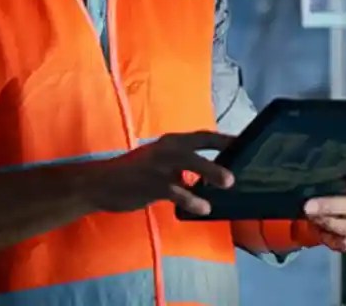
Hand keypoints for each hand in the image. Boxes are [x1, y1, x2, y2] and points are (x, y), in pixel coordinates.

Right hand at [78, 131, 234, 216]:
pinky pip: (175, 191)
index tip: (245, 142)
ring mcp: (158, 165)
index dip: (224, 139)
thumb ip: (182, 168)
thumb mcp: (159, 164)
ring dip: (210, 171)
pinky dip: (191, 200)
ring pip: (188, 164)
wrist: (100, 184)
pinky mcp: (151, 183)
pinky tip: (203, 208)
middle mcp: (166, 149)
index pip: (202, 137)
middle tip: (241, 160)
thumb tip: (209, 177)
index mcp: (170, 142)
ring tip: (228, 183)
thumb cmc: (134, 175)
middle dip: (220, 151)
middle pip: (198, 146)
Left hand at [303, 165, 345, 251]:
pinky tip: (319, 230)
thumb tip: (318, 158)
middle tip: (309, 205)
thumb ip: (338, 161)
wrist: (333, 196)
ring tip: (311, 215)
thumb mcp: (340, 163)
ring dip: (330, 223)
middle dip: (335, 206)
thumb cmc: (340, 172)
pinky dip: (331, 238)